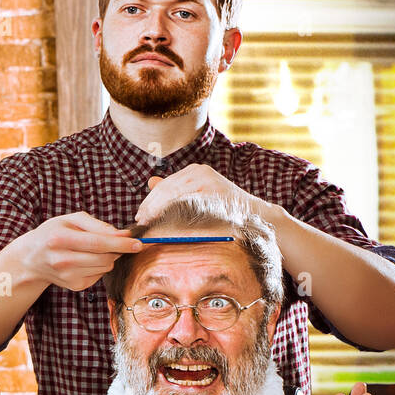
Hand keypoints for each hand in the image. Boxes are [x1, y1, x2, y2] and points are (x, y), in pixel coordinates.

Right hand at [10, 211, 143, 292]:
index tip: (138, 243)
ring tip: (93, 250)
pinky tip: (85, 260)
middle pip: (105, 258)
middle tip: (119, 243)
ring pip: (105, 267)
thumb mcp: (70, 220)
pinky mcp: (75, 286)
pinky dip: (99, 266)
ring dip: (108, 257)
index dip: (121, 244)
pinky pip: (100, 275)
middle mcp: (63, 260)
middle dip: (118, 250)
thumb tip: (123, 233)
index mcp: (61, 239)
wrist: (31, 258)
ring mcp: (69, 276)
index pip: (99, 243)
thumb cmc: (53, 234)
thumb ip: (97, 225)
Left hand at [135, 165, 263, 225]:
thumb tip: (151, 182)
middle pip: (166, 189)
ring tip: (149, 223)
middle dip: (151, 206)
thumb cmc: (224, 211)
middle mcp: (198, 171)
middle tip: (141, 222)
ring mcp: (206, 179)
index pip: (165, 185)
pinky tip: (166, 223)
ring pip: (174, 195)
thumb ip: (176, 191)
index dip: (150, 201)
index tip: (140, 216)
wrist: (254, 216)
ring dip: (159, 210)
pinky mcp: (213, 190)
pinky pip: (188, 202)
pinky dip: (175, 213)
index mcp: (194, 172)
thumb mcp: (197, 198)